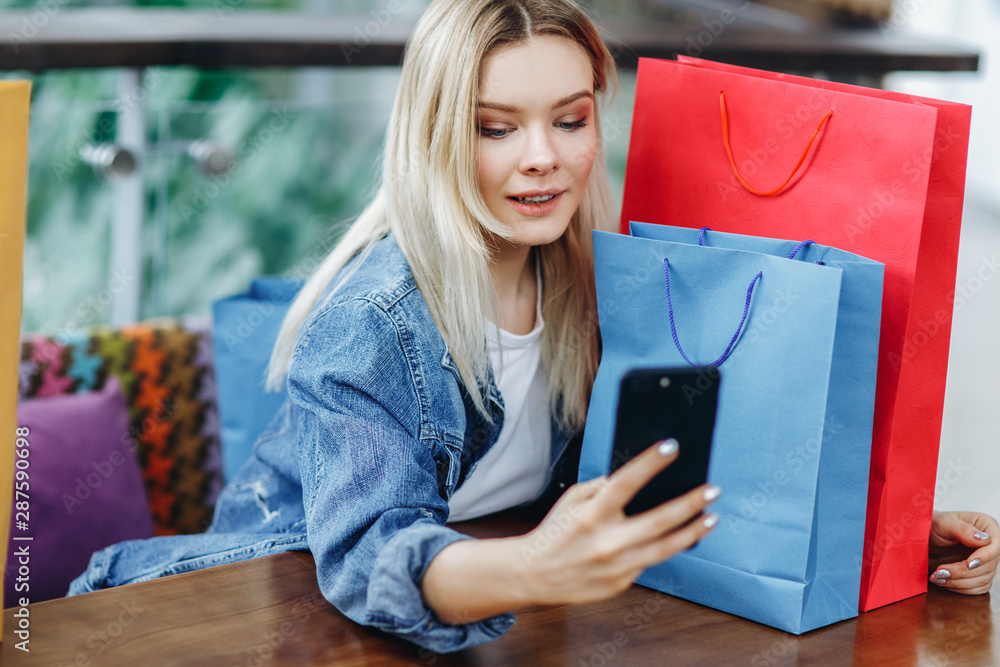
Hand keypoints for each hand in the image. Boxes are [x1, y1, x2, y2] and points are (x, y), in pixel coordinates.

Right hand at [515, 439, 719, 605]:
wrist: (535, 574)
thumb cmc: (554, 532)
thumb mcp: (572, 500)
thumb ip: (602, 487)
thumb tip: (634, 478)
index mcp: (592, 514)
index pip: (627, 482)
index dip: (651, 463)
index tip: (672, 447)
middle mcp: (607, 541)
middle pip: (660, 520)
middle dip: (690, 503)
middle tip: (712, 490)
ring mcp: (617, 566)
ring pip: (666, 548)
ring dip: (693, 531)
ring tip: (711, 518)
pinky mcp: (622, 583)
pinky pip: (650, 562)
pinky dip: (665, 548)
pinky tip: (682, 537)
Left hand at [928, 511, 998, 594]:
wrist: (920, 539)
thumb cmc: (931, 526)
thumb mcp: (943, 523)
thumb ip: (963, 529)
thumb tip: (985, 539)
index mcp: (986, 525)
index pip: (996, 545)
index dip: (984, 557)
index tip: (968, 564)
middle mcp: (989, 544)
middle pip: (989, 566)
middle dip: (963, 572)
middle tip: (940, 571)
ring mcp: (985, 561)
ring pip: (983, 579)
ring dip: (959, 582)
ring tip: (937, 577)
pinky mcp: (978, 575)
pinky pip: (977, 588)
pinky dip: (960, 588)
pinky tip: (944, 581)